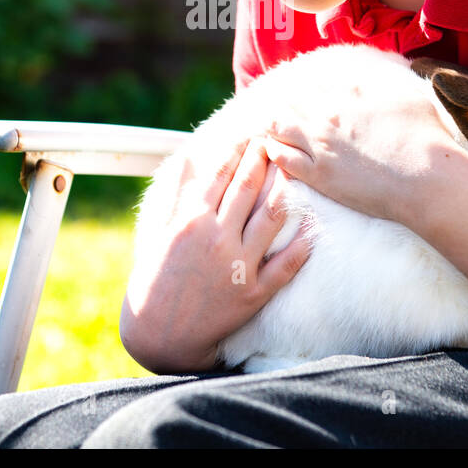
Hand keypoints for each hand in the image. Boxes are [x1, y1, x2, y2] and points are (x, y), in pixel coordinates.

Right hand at [121, 135, 312, 373]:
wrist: (159, 332)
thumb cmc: (155, 279)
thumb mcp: (158, 232)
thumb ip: (177, 195)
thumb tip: (189, 158)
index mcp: (190, 221)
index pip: (220, 174)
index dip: (237, 150)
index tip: (249, 134)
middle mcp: (216, 238)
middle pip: (248, 188)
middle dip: (263, 159)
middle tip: (276, 140)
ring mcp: (237, 266)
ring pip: (270, 218)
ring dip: (285, 190)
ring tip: (296, 170)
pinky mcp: (253, 294)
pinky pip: (285, 265)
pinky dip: (302, 245)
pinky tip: (313, 225)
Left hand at [260, 82, 467, 227]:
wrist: (426, 178)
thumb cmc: (426, 137)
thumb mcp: (407, 97)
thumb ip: (387, 85)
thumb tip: (377, 74)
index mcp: (349, 95)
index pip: (315, 85)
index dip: (305, 88)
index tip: (301, 91)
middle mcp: (329, 116)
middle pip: (292, 103)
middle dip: (284, 104)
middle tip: (276, 106)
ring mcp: (320, 146)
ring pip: (281, 128)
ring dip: (273, 124)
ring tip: (266, 124)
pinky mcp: (318, 176)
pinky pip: (283, 158)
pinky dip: (273, 150)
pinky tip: (269, 147)